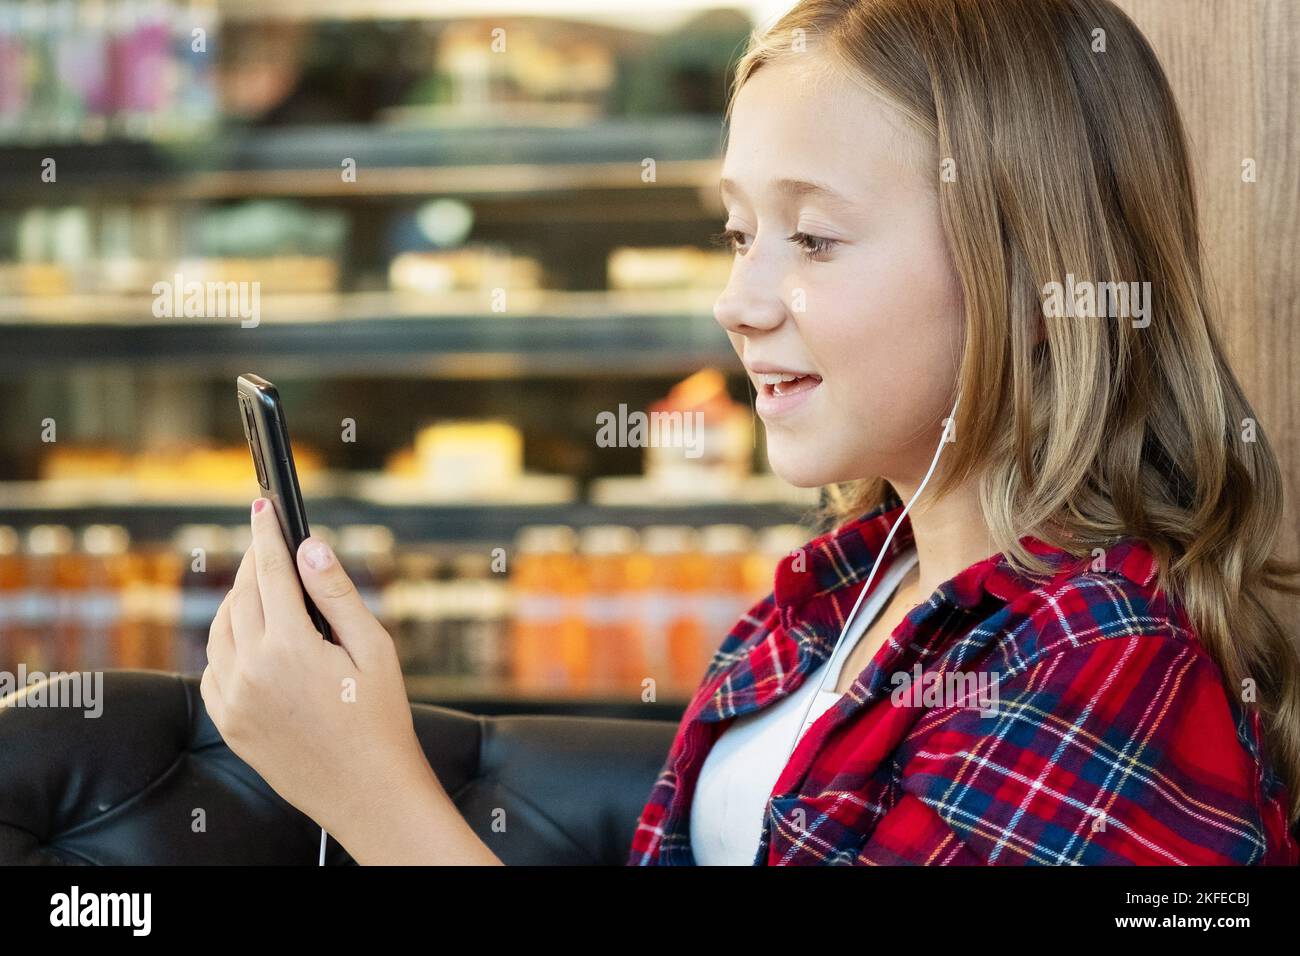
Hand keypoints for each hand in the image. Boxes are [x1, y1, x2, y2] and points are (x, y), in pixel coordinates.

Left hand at [200, 498, 432, 835]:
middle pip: (242, 595)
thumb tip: (311, 547)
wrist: (366, 792)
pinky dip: (227, 641)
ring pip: (220, 628)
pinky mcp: (227, 721)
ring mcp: (233, 698)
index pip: (271, 572)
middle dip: (256, 564)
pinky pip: (214, 666)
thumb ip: (337, 594)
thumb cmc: (382, 719)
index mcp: (291, 647)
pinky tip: (251, 636)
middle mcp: (251, 670)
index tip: (264, 506)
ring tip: (264, 587)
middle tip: (271, 544)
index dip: (267, 534)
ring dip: (238, 600)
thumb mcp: (375, 650)